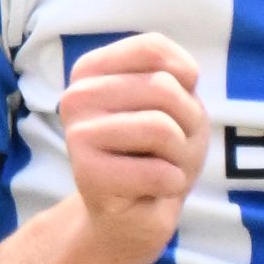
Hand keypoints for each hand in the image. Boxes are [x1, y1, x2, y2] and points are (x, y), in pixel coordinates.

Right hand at [52, 33, 205, 263]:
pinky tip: (152, 190)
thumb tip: (170, 81)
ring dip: (180, 155)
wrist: (136, 215)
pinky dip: (172, 184)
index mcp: (90, 70)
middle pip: (162, 88)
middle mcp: (76, 96)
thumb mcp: (177, 99)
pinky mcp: (88, 174)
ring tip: (161, 167)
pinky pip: (158, 172)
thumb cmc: (158, 151)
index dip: (184, 83)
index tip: (173, 109)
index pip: (153, 49)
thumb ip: (170, 71)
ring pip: (160, 128)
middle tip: (170, 148)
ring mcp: (77, 134)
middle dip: (186, 123)